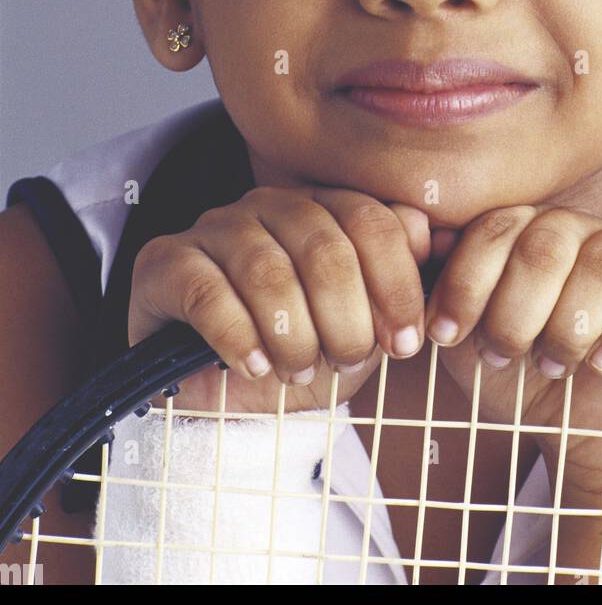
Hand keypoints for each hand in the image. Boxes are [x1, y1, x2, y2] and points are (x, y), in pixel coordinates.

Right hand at [129, 184, 432, 415]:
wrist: (228, 400)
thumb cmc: (302, 352)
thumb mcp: (363, 325)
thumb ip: (398, 277)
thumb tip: (432, 237)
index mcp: (322, 206)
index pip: (371, 221)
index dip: (395, 284)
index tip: (405, 342)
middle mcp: (268, 205)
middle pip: (323, 246)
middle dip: (346, 317)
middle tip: (348, 360)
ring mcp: (214, 228)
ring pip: (267, 271)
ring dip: (293, 335)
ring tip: (297, 372)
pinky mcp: (165, 262)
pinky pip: (208, 293)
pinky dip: (239, 338)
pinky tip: (255, 367)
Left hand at [421, 205, 601, 488]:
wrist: (581, 430)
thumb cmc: (521, 373)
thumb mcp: (466, 336)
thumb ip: (438, 289)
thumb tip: (413, 235)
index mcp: (527, 226)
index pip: (494, 229)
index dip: (466, 285)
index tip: (445, 335)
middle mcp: (581, 227)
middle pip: (544, 246)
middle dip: (515, 314)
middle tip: (505, 354)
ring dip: (568, 328)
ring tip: (553, 365)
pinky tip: (601, 366)